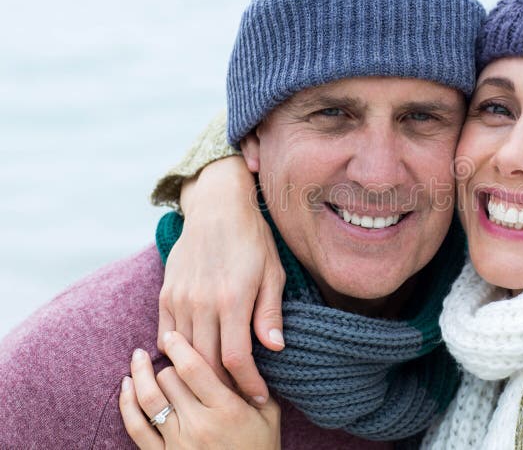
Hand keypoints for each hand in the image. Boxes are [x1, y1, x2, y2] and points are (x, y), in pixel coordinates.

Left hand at [120, 332, 280, 449]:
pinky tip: (126, 386)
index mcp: (227, 410)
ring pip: (149, 399)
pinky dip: (127, 404)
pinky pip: (136, 427)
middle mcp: (199, 424)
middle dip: (168, 361)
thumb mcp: (269, 415)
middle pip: (169, 379)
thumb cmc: (262, 448)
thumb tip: (241, 352)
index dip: (179, 347)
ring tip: (138, 357)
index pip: (194, 368)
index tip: (174, 334)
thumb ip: (254, 385)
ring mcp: (177, 443)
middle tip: (169, 348)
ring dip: (139, 374)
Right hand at [157, 156, 285, 403]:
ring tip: (219, 383)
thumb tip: (275, 348)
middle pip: (206, 363)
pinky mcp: (166, 294)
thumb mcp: (273, 273)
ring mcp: (180, 299)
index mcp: (232, 299)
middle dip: (224, 386)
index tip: (259, 396)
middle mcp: (202, 303)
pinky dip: (178, 352)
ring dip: (200, 372)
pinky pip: (165, 335)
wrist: (216, 208)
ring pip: (183, 353)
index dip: (247, 384)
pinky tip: (194, 357)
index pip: (236, 359)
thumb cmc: (252, 239)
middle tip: (239, 396)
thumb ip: (270, 312)